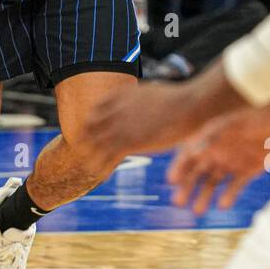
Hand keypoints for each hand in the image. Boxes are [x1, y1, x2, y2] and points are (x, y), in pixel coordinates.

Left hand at [83, 81, 205, 163]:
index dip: (91, 121)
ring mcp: (121, 126)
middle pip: (90, 126)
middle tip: (82, 150)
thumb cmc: (177, 98)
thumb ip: (139, 97)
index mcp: (120, 96)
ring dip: (90, 157)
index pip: (96, 109)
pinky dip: (104, 168)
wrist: (186, 105)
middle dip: (85, 139)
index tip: (90, 130)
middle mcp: (115, 110)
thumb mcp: (150, 91)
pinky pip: (109, 158)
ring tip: (88, 167)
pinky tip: (102, 177)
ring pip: (95, 144)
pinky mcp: (130, 142)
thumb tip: (143, 96)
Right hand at [168, 105, 269, 214]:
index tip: (172, 180)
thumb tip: (192, 151)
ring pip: (213, 181)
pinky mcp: (250, 169)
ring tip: (197, 210)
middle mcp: (219, 150)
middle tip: (178, 202)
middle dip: (187, 186)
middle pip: (197, 171)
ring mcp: (233, 160)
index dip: (179, 167)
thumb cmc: (255, 116)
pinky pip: (235, 185)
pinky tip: (222, 205)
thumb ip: (210, 138)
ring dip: (204, 195)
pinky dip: (228, 196)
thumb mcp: (230, 125)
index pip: (188, 154)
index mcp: (210, 136)